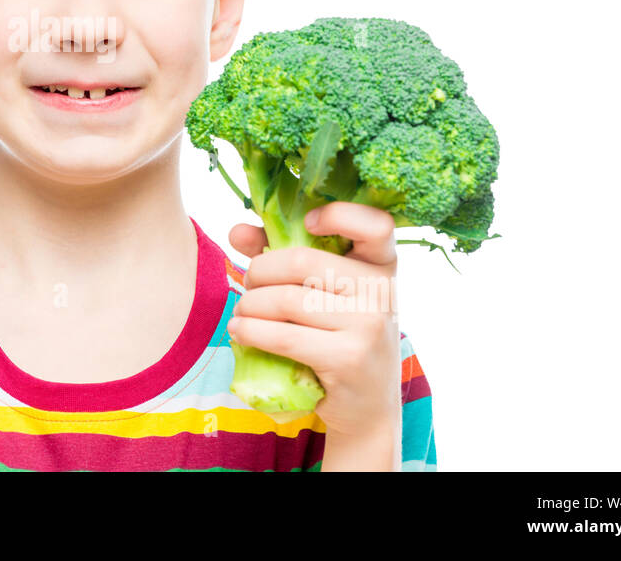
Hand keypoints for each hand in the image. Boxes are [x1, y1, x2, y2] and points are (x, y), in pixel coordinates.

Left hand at [226, 202, 400, 439]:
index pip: (376, 224)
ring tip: (242, 312)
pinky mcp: (349, 358)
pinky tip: (240, 331)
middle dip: (260, 271)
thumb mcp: (326, 293)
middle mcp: (382, 291)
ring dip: (250, 305)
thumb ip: (284, 254)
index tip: (306, 223)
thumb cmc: (340, 337)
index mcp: (382, 265)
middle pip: (301, 261)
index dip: (339, 215)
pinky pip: (283, 335)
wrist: (367, 405)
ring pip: (285, 299)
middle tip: (249, 285)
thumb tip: (238, 230)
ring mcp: (369, 325)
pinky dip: (251, 331)